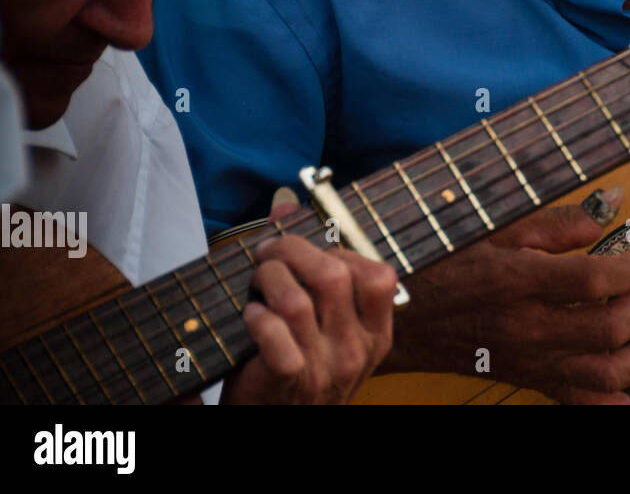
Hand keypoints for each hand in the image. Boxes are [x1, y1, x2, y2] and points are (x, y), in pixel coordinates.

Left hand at [222, 192, 396, 403]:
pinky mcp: (289, 381)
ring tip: (256, 282)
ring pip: (297, 300)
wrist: (281, 428)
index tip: (312, 247)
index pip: (379, 276)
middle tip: (269, 252)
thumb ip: (314, 266)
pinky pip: (274, 335)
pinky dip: (255, 317)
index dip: (341, 250)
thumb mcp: (326, 327)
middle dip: (292, 250)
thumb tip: (286, 202)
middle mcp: (357, 351)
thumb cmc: (301, 374)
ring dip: (267, 280)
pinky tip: (250, 317)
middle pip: (334, 276)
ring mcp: (325, 369)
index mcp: (376, 334)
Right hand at [389, 187, 629, 403]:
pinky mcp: (536, 382)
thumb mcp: (502, 229)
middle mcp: (529, 329)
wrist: (412, 319)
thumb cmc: (454, 266)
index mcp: (519, 282)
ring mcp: (534, 362)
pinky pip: (589, 405)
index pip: (595, 279)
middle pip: (610, 327)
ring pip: (609, 373)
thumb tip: (615, 202)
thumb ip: (562, 220)